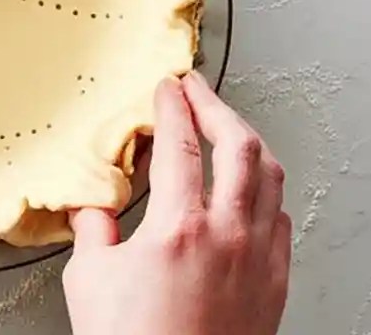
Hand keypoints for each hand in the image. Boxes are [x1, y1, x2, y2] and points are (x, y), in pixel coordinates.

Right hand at [63, 71, 290, 334]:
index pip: (180, 142)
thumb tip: (92, 208)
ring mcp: (258, 258)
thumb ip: (93, 231)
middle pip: (237, 145)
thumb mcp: (89, 282)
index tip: (168, 87)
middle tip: (198, 90)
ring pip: (270, 177)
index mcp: (179, 226)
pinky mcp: (275, 284)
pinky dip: (266, 193)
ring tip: (230, 130)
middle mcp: (228, 234)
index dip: (173, 105)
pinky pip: (281, 221)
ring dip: (249, 143)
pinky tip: (252, 193)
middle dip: (217, 107)